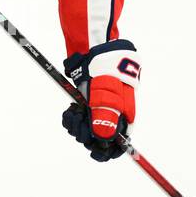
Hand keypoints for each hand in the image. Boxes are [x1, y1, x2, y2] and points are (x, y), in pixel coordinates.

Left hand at [61, 41, 140, 161]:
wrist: (92, 46)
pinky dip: (72, 118)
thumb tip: (104, 139)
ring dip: (76, 126)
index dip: (108, 150)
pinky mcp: (87, 103)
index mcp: (125, 113)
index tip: (93, 149)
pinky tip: (70, 110)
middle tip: (77, 122)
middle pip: (101, 138)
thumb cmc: (105, 66)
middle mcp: (114, 113)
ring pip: (88, 130)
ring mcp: (100, 108)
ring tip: (71, 113)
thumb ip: (106, 115)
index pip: (121, 142)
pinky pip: (79, 120)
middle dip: (86, 135)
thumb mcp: (106, 91)